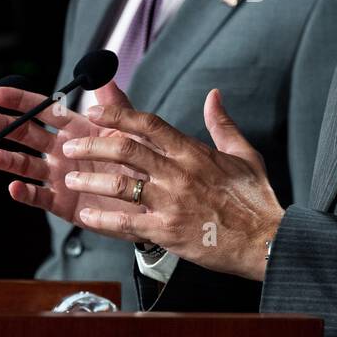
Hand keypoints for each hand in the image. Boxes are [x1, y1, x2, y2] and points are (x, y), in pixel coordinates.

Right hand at [0, 80, 148, 239]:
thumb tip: (105, 75)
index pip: (44, 110)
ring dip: (11, 161)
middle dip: (7, 127)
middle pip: (29, 135)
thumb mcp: (130, 132)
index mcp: (77, 129)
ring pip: (28, 166)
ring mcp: (61, 177)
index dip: (21, 101)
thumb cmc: (140, 163)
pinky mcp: (63, 203)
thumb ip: (115, 106)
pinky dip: (26, 193)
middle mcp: (64, 151)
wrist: (151, 201)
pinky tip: (14, 187)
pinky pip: (40, 197)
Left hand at [60, 88, 283, 280]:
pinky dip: (103, 219)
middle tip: (71, 145)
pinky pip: (127, 223)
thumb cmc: (256, 200)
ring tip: (71, 177)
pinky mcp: (168, 231)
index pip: (149, 124)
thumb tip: (214, 96)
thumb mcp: (245, 154)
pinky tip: (86, 216)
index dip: (118, 115)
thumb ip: (223, 124)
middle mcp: (179, 173)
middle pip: (126, 149)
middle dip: (92, 144)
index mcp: (193, 152)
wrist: (266, 240)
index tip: (95, 112)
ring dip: (91, 179)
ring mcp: (172, 203)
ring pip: (121, 184)